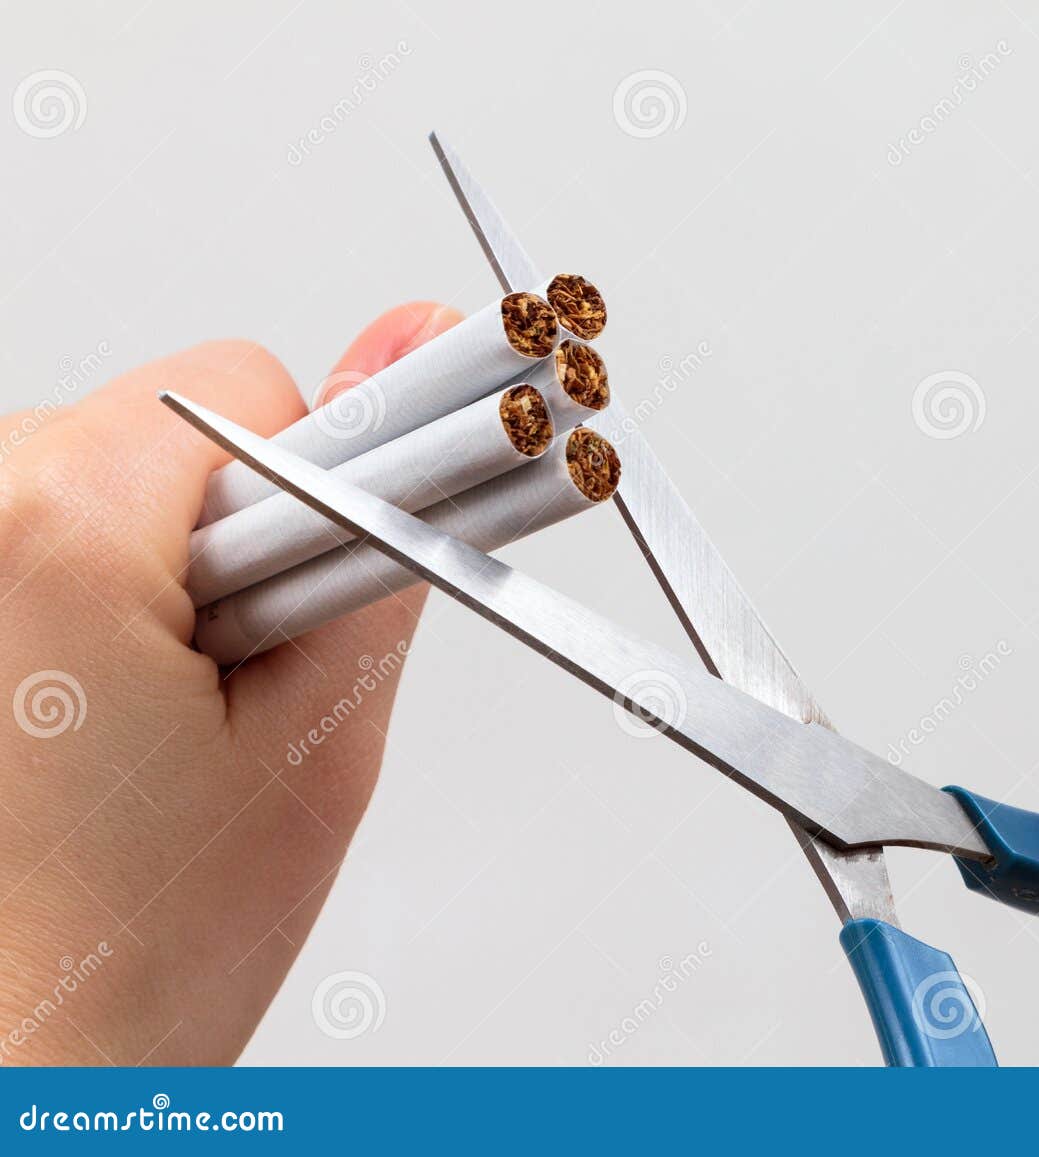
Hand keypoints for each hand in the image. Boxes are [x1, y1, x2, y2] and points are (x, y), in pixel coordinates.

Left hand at [0, 303, 460, 1064]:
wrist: (12, 1067)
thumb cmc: (121, 957)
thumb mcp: (315, 738)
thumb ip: (378, 531)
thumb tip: (414, 357)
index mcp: (52, 530)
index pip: (251, 389)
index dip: (325, 487)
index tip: (344, 542)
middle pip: (165, 437)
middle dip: (227, 544)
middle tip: (224, 682)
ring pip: (96, 483)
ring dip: (145, 574)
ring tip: (144, 714)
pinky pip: (26, 531)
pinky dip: (74, 599)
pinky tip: (81, 709)